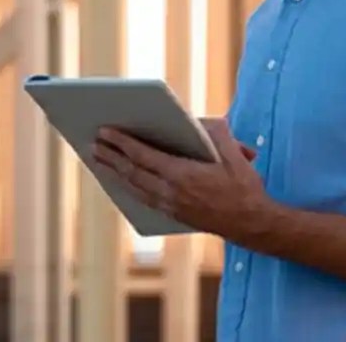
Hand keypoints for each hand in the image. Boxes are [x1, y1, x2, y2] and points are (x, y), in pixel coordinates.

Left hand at [91, 118, 271, 240]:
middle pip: (133, 173)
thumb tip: (200, 121)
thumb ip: (217, 133)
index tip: (106, 131)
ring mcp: (170, 206)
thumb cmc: (244, 188)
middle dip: (111, 157)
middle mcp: (171, 192)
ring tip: (100, 160)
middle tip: (94, 143)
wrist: (251, 224)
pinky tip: (123, 181)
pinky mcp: (173, 215)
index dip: (123, 143)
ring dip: (115, 173)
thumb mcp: (235, 155)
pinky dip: (129, 187)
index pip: (144, 156)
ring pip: (135, 188)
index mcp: (183, 175)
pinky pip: (144, 199)